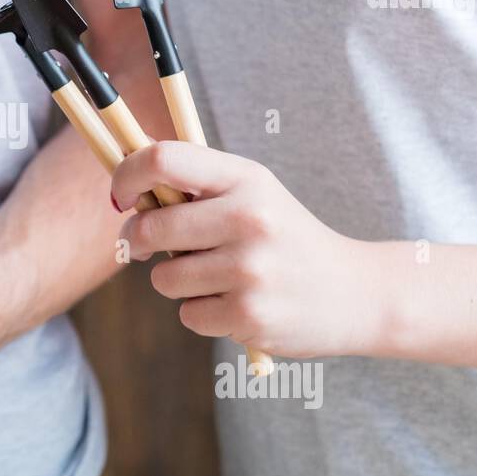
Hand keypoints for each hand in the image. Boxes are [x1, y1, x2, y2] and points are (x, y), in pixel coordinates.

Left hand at [112, 142, 382, 358]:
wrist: (356, 292)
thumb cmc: (285, 239)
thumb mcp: (253, 195)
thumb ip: (196, 187)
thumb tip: (124, 194)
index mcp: (246, 179)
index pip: (164, 159)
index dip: (126, 174)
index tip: (120, 195)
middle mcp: (249, 219)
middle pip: (151, 227)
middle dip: (137, 240)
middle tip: (145, 246)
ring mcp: (250, 269)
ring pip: (163, 278)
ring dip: (176, 280)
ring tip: (217, 277)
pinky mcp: (249, 316)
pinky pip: (188, 315)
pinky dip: (202, 313)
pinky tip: (237, 303)